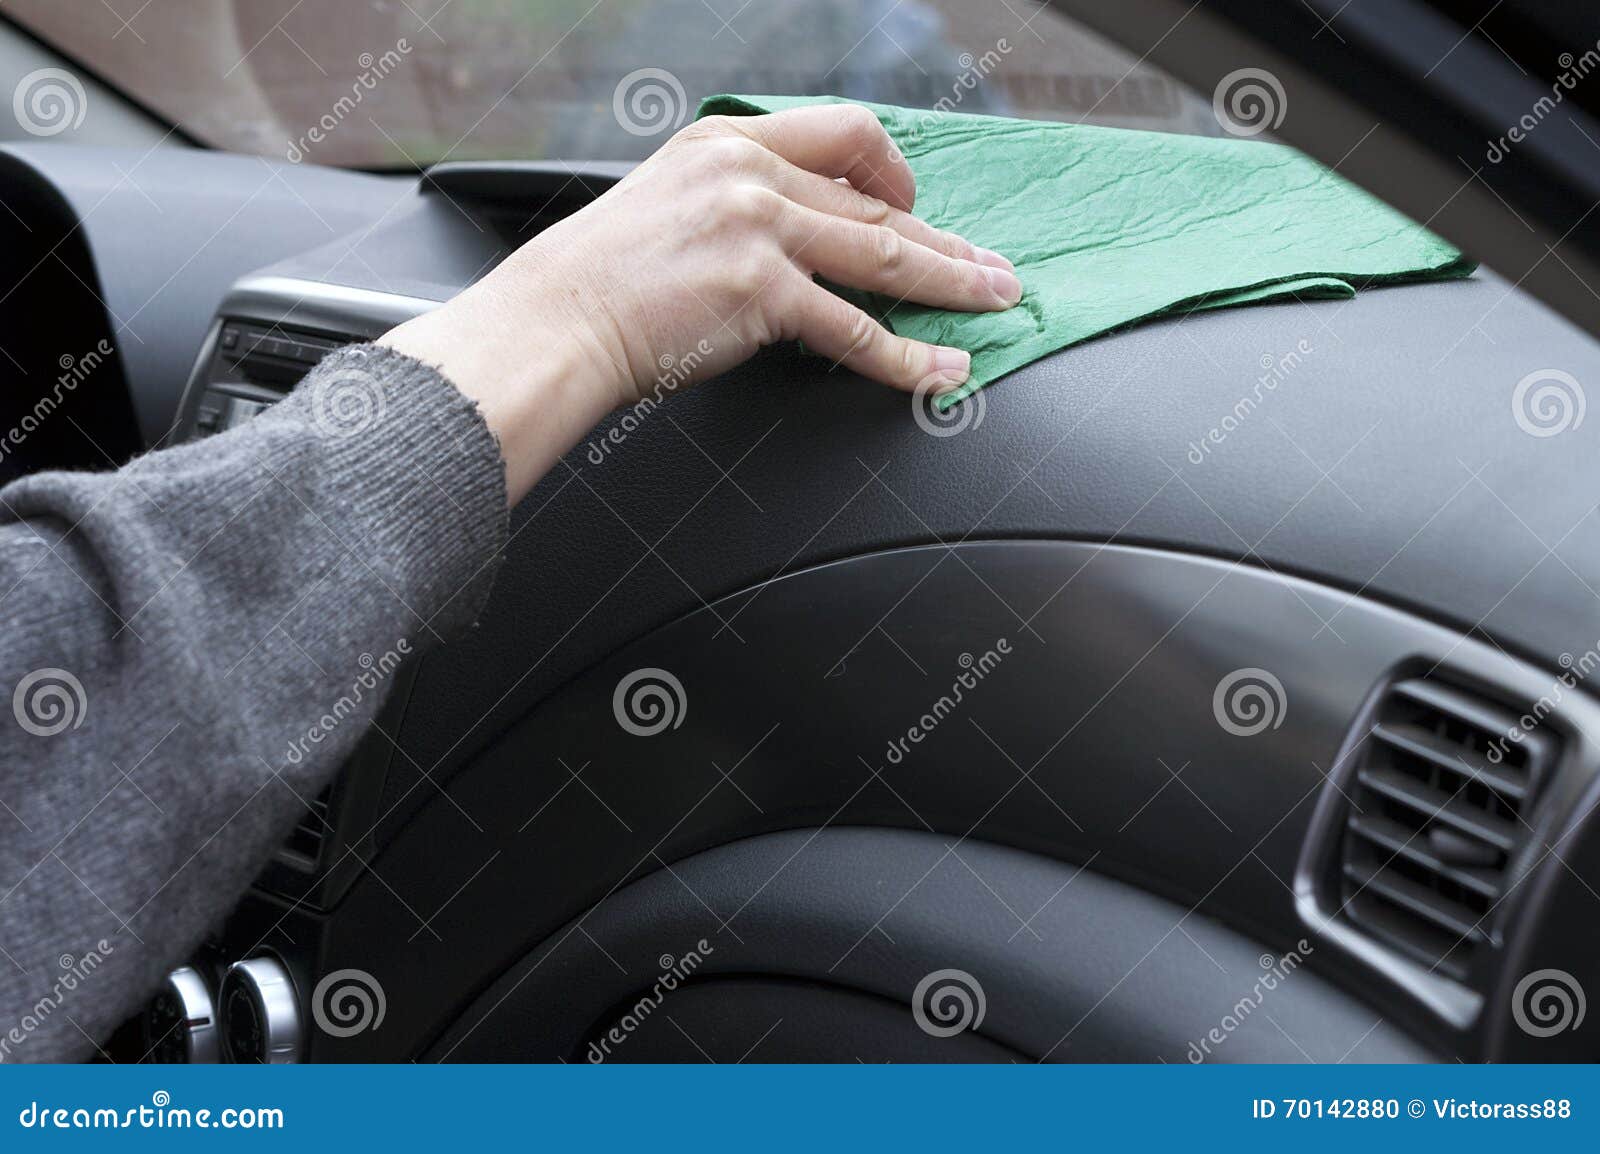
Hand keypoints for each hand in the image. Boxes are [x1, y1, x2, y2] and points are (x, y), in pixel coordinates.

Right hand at [380, 104, 1019, 500]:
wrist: (554, 320)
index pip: (843, 134)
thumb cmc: (601, 278)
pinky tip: (940, 370)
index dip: (894, 172)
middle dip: (945, 241)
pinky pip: (854, 328)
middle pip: (876, 202)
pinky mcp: (760, 291)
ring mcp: (758, 229)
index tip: (914, 206)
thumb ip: (736, 202)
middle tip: (993, 268)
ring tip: (994, 305)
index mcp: (730, 141)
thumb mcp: (669, 203)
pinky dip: (906, 356)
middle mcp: (750, 174)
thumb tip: (800, 234)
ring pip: (882, 257)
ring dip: (949, 284)